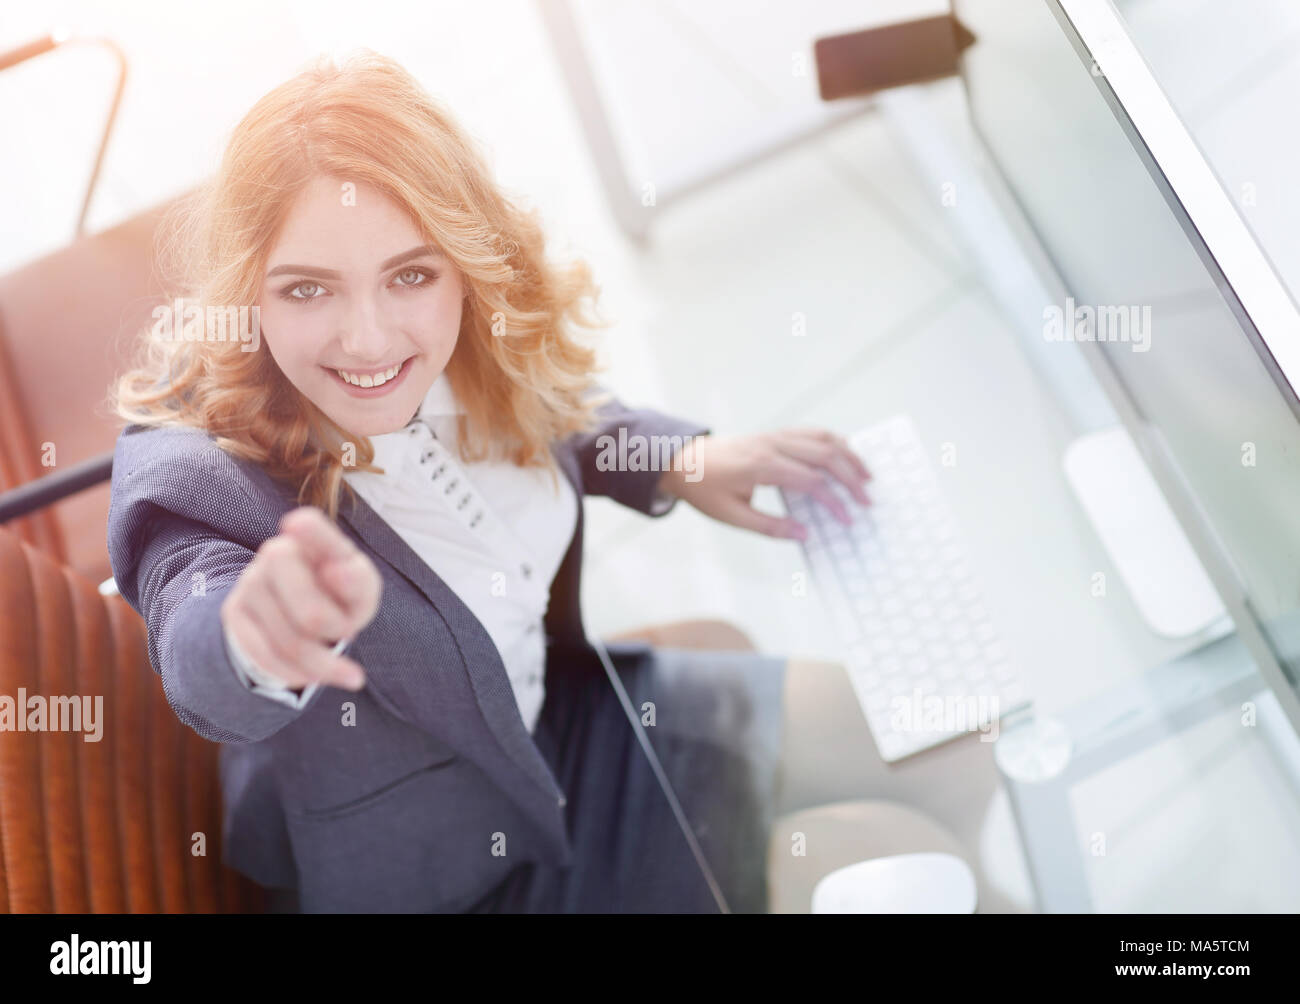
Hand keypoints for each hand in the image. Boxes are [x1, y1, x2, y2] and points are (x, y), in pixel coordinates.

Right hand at [220, 506, 381, 690]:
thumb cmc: (338, 597)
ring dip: (322, 664)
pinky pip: (266, 657)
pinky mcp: (234, 614)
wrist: (296, 618)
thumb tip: (339, 571)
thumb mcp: (360, 592)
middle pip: (310, 613)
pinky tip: (316, 675)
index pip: (312, 530)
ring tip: (344, 670)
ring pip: (288, 643)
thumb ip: (359, 583)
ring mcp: (250, 583)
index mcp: (315, 542)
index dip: (309, 532)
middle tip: (351, 633)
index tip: (296, 525)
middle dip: (336, 632)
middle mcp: (276, 553)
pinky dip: (296, 674)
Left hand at [657, 429, 870, 539]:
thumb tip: (805, 535)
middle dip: (851, 478)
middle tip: (867, 500)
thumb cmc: (705, 490)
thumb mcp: (732, 516)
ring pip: (823, 438)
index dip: (834, 501)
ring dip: (849, 455)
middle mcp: (772, 445)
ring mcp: (774, 435)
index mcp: (762, 466)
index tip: (848, 520)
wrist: (681, 460)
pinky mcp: (774, 433)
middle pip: (825, 455)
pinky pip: (811, 432)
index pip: (811, 482)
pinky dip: (834, 443)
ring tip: (868, 475)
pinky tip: (846, 457)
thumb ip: (769, 527)